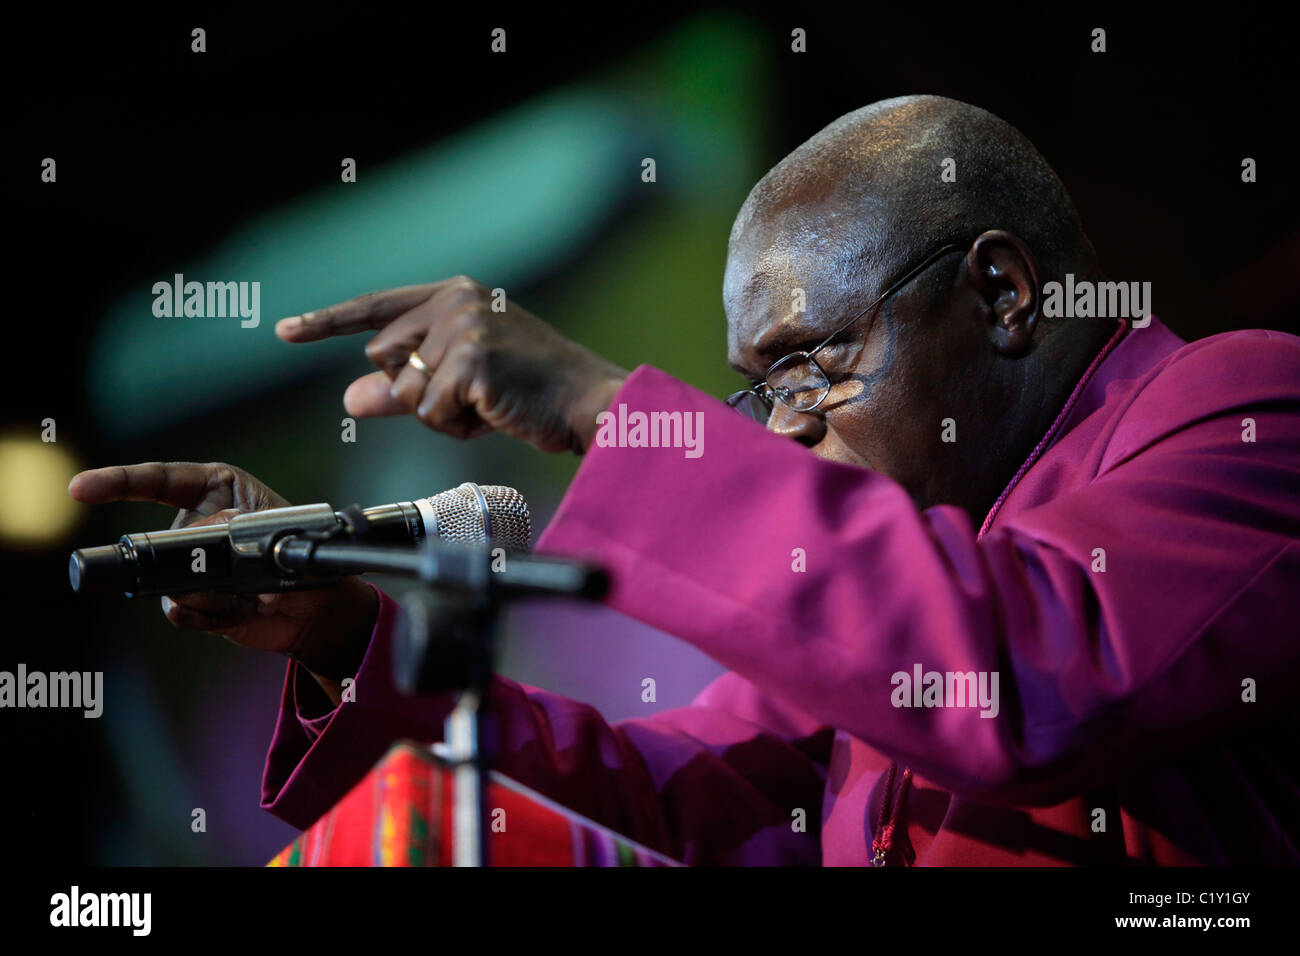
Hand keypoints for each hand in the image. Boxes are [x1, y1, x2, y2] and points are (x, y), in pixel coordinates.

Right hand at [67, 462, 376, 684]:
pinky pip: (179, 609)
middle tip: (227, 574)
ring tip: (251, 593)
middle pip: (160, 542)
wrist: (316, 610)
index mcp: (217, 489)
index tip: (81, 489)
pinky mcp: (191, 599)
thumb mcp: (281, 532)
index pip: (160, 479)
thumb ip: (240, 532)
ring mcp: (189, 564)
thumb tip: (203, 541)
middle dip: (191, 565)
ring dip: (213, 594)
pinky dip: (212, 615)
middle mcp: (196, 524)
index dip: (118, 481)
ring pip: (168, 582)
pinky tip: (241, 610)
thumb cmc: (305, 556)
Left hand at [275, 277, 627, 452]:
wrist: (587, 402)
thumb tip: (350, 399)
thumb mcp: (462, 383)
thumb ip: (405, 386)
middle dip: (417, 392)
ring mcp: (463, 330)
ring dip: (441, 415)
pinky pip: (430, 413)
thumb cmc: (533, 391)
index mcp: (454, 294)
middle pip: (386, 358)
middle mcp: (455, 302)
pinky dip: (458, 427)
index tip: (283, 331)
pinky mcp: (471, 363)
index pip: (377, 308)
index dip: (326, 322)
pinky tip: (494, 415)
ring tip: (490, 406)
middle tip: (473, 397)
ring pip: (407, 393)